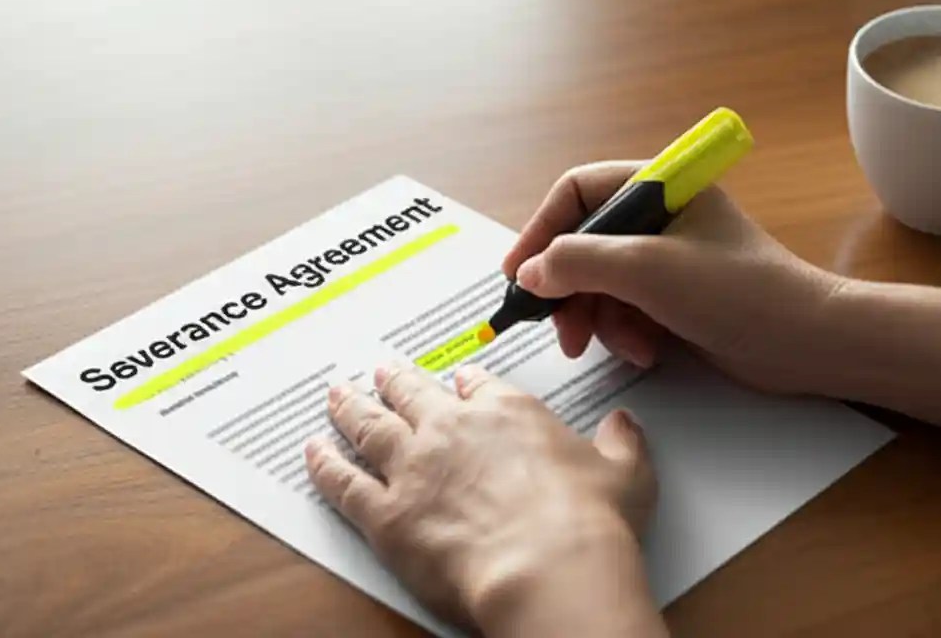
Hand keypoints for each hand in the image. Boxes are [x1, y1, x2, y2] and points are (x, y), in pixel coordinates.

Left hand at [304, 363, 664, 636]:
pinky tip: (313, 452)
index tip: (454, 380)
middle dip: (393, 380)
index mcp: (507, 412)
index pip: (476, 384)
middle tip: (379, 372)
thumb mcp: (626, 472)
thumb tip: (625, 426)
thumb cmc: (590, 523)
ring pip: (369, 426)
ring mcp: (414, 468)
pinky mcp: (386, 514)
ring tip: (336, 396)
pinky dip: (324, 464)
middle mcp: (452, 429)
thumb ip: (621, 442)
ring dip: (349, 409)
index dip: (462, 382)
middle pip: (411, 393)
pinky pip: (343, 482)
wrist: (551, 568)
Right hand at [502, 161, 842, 395]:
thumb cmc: (737, 292)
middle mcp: (662, 217)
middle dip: (570, 289)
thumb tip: (531, 273)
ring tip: (620, 347)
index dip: (541, 230)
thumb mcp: (648, 270)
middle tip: (560, 330)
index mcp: (661, 187)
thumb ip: (579, 263)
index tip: (518, 276)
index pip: (578, 193)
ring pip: (601, 284)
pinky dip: (626, 333)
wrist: (807, 344)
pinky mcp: (677, 299)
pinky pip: (626, 310)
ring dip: (600, 319)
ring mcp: (669, 259)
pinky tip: (647, 352)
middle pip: (584, 244)